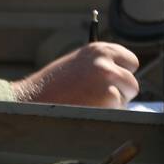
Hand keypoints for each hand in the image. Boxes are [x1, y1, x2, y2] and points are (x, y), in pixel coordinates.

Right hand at [11, 42, 140, 107]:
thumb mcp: (78, 65)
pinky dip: (105, 114)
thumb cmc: (53, 86)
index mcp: (99, 49)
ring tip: (87, 102)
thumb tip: (124, 76)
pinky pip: (118, 111)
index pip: (130, 61)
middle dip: (120, 92)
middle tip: (95, 96)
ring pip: (126, 98)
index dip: (122, 73)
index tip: (111, 80)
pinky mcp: (109, 97)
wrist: (31, 99)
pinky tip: (86, 109)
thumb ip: (101, 65)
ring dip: (113, 104)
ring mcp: (108, 78)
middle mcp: (106, 61)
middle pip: (132, 83)